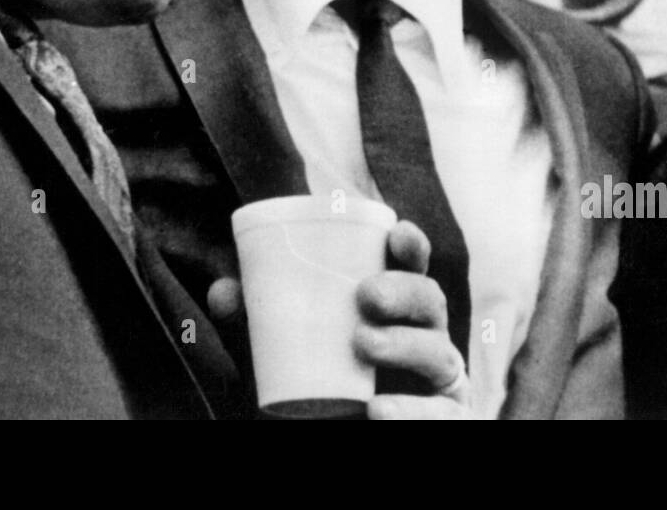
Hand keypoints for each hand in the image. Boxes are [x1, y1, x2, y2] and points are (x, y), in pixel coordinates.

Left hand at [206, 219, 474, 419]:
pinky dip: (413, 410)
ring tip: (364, 345)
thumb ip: (254, 320)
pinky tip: (380, 409)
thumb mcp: (277, 350)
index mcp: (394, 307)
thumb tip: (223, 291)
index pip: (411, 268)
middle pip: (430, 301)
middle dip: (405, 291)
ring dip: (406, 344)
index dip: (411, 246)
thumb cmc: (313, 384)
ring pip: (440, 354)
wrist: (320, 433)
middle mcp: (422, 335)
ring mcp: (436, 380)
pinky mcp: (443, 417)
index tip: (396, 233)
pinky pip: (440, 415)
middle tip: (366, 295)